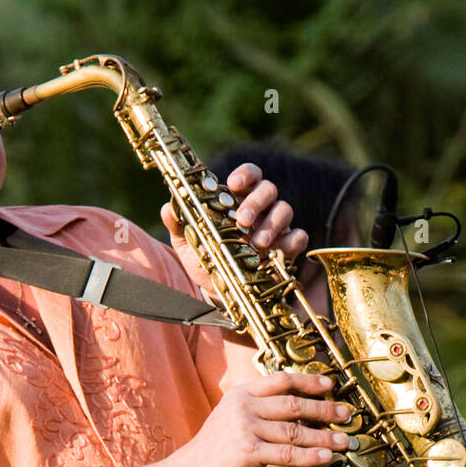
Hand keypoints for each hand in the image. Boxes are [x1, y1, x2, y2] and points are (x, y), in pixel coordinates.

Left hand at [160, 162, 308, 294]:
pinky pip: (299, 237)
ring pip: (285, 209)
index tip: (235, 184)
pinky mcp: (288, 248)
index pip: (249, 175)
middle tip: (243, 220)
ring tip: (256, 243)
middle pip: (268, 189)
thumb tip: (167, 209)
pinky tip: (278, 254)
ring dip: (272, 224)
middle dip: (256, 201)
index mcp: (237, 201)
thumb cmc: (205, 260)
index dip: (246, 174)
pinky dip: (291, 242)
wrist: (218, 292)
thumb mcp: (187, 244)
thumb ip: (178, 226)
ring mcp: (276, 227)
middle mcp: (259, 209)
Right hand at [171, 371, 352, 466]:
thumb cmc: (212, 455)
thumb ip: (256, 413)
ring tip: (343, 441)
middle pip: (293, 403)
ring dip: (324, 436)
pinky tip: (326, 459)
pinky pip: (287, 454)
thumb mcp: (230, 422)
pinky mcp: (247, 453)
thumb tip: (294, 413)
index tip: (329, 385)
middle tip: (346, 414)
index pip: (280, 380)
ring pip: (295, 430)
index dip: (307, 381)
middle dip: (324, 409)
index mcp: (239, 395)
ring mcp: (244, 429)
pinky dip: (310, 456)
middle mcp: (242, 407)